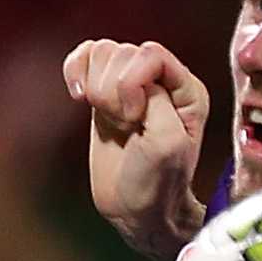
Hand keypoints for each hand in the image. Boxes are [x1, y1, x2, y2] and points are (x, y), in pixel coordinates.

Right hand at [63, 39, 209, 258]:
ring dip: (97, 87)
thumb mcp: (167, 144)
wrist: (134, 208)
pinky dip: (74, 70)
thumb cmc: (157, 181)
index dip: (133, 82)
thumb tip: (133, 76)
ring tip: (112, 120)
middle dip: (114, 90)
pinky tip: (78, 96)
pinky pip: (84, 57)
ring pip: (102, 52)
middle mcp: (161, 80)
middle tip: (126, 125)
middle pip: (123, 52)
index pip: (152, 54)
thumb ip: (158, 101)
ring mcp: (131, 84)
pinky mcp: (105, 91)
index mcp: (187, 89)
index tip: (134, 118)